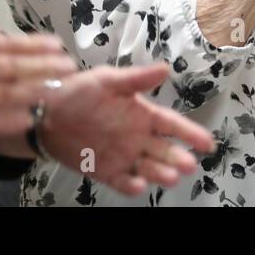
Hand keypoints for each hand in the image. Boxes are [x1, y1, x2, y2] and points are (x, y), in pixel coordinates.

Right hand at [0, 27, 75, 139]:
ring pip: (5, 93)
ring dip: (34, 90)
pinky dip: (6, 119)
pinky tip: (26, 117)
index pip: (6, 46)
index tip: (57, 45)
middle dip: (44, 66)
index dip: (34, 46)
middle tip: (69, 65)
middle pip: (13, 68)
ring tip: (58, 88)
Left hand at [39, 64, 215, 196]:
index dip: (191, 133)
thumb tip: (166, 69)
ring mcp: (124, 156)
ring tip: (170, 176)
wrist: (46, 112)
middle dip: (179, 158)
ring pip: (149, 168)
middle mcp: (138, 137)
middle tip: (189, 165)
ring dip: (160, 173)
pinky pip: (123, 181)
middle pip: (165, 150)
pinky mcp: (107, 171)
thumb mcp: (108, 80)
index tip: (207, 143)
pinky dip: (132, 185)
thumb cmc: (79, 92)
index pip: (172, 125)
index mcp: (142, 114)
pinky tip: (138, 183)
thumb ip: (137, 78)